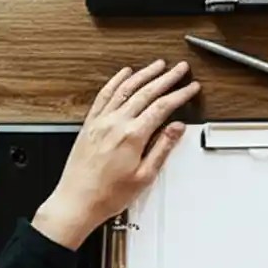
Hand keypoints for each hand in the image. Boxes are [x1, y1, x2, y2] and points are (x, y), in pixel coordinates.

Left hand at [32, 61, 200, 248]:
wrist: (76, 202)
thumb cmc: (107, 195)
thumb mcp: (144, 177)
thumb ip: (162, 148)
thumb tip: (177, 129)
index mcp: (132, 136)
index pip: (162, 107)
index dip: (179, 94)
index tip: (190, 88)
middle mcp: (115, 123)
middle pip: (146, 92)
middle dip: (167, 78)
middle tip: (180, 69)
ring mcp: (101, 121)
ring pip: (126, 88)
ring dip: (144, 74)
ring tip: (158, 65)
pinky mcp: (90, 123)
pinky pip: (104, 95)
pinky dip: (116, 81)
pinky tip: (124, 74)